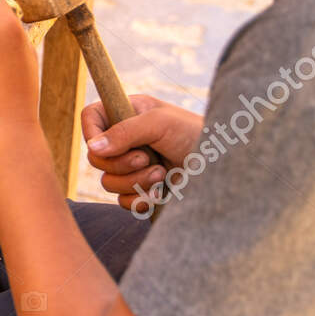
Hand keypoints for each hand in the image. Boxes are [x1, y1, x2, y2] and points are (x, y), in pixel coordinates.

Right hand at [82, 94, 201, 213]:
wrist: (224, 168)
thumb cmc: (196, 134)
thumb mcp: (160, 124)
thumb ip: (124, 131)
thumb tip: (92, 146)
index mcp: (128, 113)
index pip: (91, 118)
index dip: (91, 132)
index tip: (102, 145)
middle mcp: (127, 140)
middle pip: (96, 157)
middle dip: (121, 163)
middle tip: (146, 158)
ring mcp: (133, 167)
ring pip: (108, 182)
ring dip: (134, 182)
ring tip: (161, 174)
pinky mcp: (143, 190)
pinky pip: (123, 202)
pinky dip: (140, 200)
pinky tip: (160, 192)